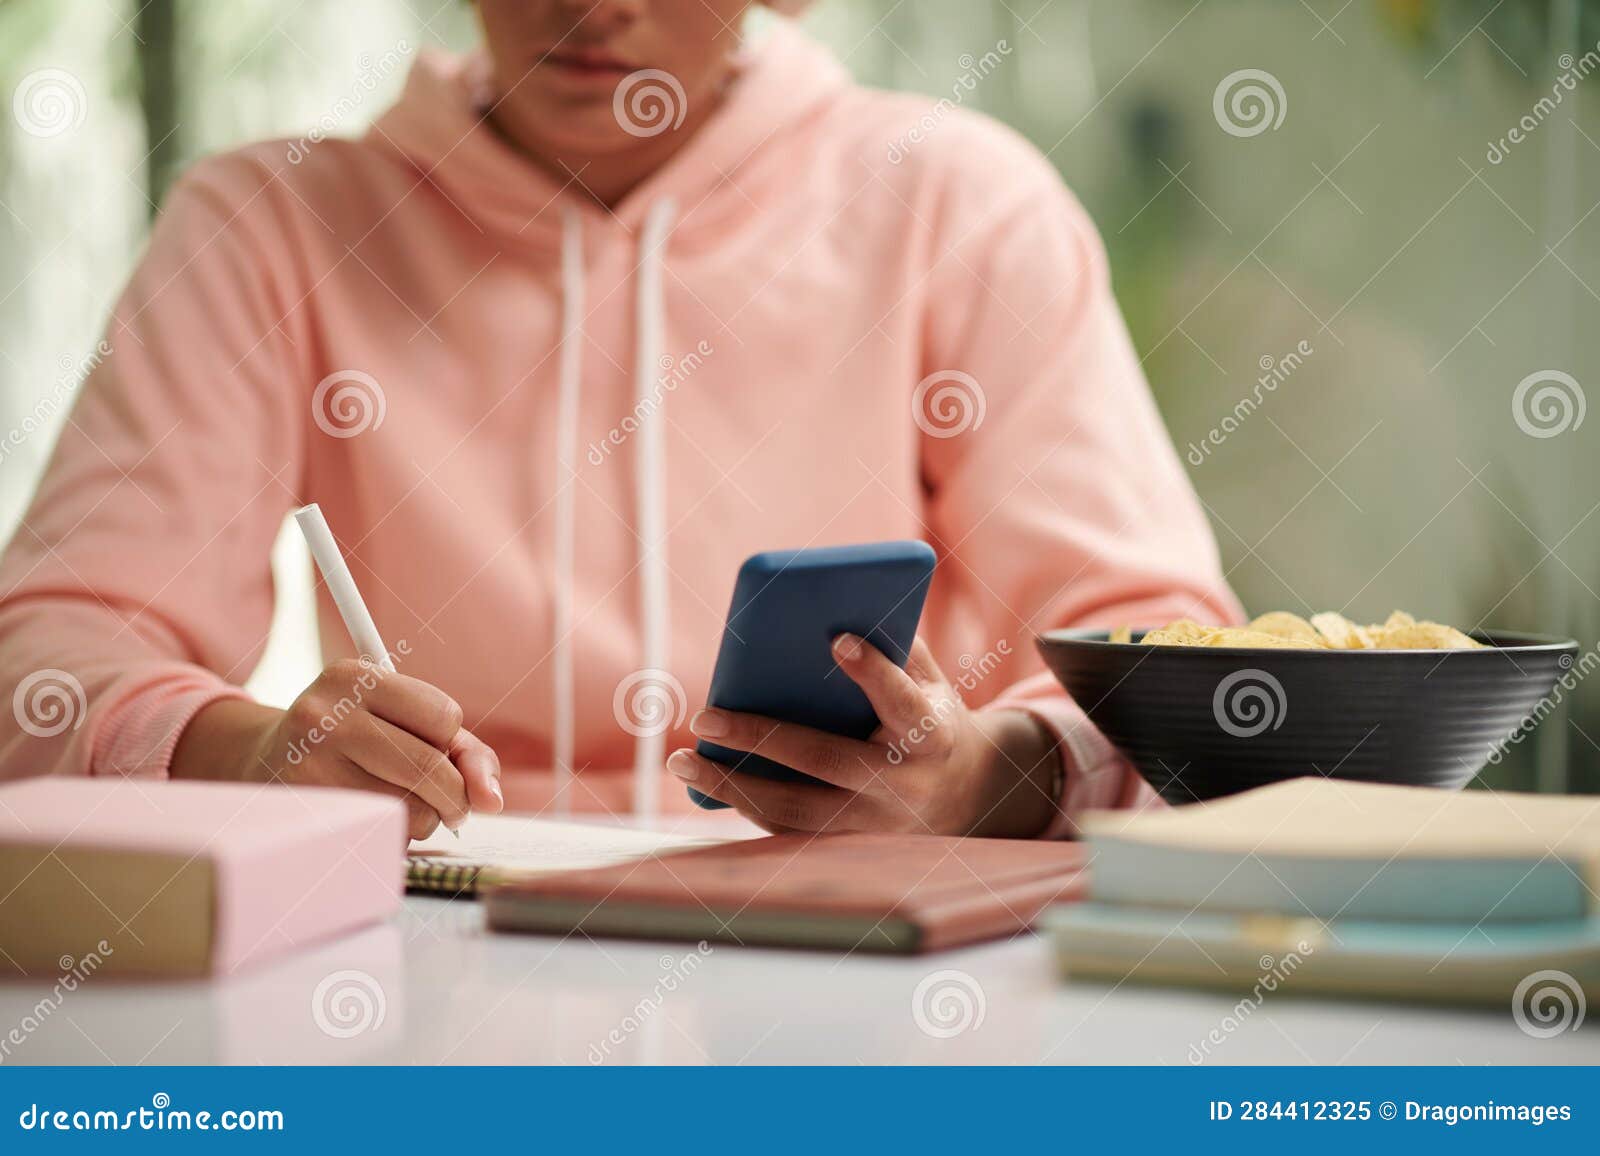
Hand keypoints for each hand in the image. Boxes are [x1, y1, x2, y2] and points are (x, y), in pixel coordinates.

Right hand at [173, 659, 502, 839]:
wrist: (263, 764)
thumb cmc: (352, 740)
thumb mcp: (401, 720)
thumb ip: (465, 751)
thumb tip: (492, 799)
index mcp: (352, 677)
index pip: (444, 715)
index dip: (450, 739)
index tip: (436, 744)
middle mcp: (325, 715)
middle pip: (430, 767)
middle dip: (455, 794)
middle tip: (453, 802)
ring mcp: (308, 766)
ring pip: (411, 809)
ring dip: (425, 818)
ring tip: (400, 802)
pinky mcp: (306, 812)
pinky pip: (383, 837)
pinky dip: (397, 836)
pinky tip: (375, 819)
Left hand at [667, 635, 1059, 837]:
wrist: (962, 794)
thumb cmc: (928, 716)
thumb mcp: (928, 681)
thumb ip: (891, 647)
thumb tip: (830, 607)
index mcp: (932, 735)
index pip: (902, 704)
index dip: (873, 673)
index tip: (836, 639)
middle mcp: (903, 785)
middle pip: (827, 761)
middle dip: (762, 739)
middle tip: (705, 716)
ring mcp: (873, 823)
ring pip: (795, 810)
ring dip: (733, 785)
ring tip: (683, 759)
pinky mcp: (847, 845)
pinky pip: (787, 830)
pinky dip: (742, 804)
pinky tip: (705, 780)